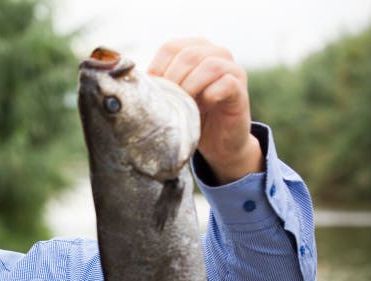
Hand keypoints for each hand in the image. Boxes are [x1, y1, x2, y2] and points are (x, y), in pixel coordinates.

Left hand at [148, 38, 263, 184]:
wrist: (216, 143)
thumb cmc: (189, 117)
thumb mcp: (170, 98)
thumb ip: (158, 85)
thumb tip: (130, 81)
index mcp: (194, 50)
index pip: (170, 47)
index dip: (158, 69)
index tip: (153, 93)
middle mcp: (215, 53)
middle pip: (188, 54)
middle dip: (173, 80)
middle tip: (169, 102)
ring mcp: (231, 69)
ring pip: (209, 65)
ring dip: (190, 87)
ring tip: (185, 105)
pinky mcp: (240, 88)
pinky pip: (226, 83)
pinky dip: (210, 95)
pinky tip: (202, 107)